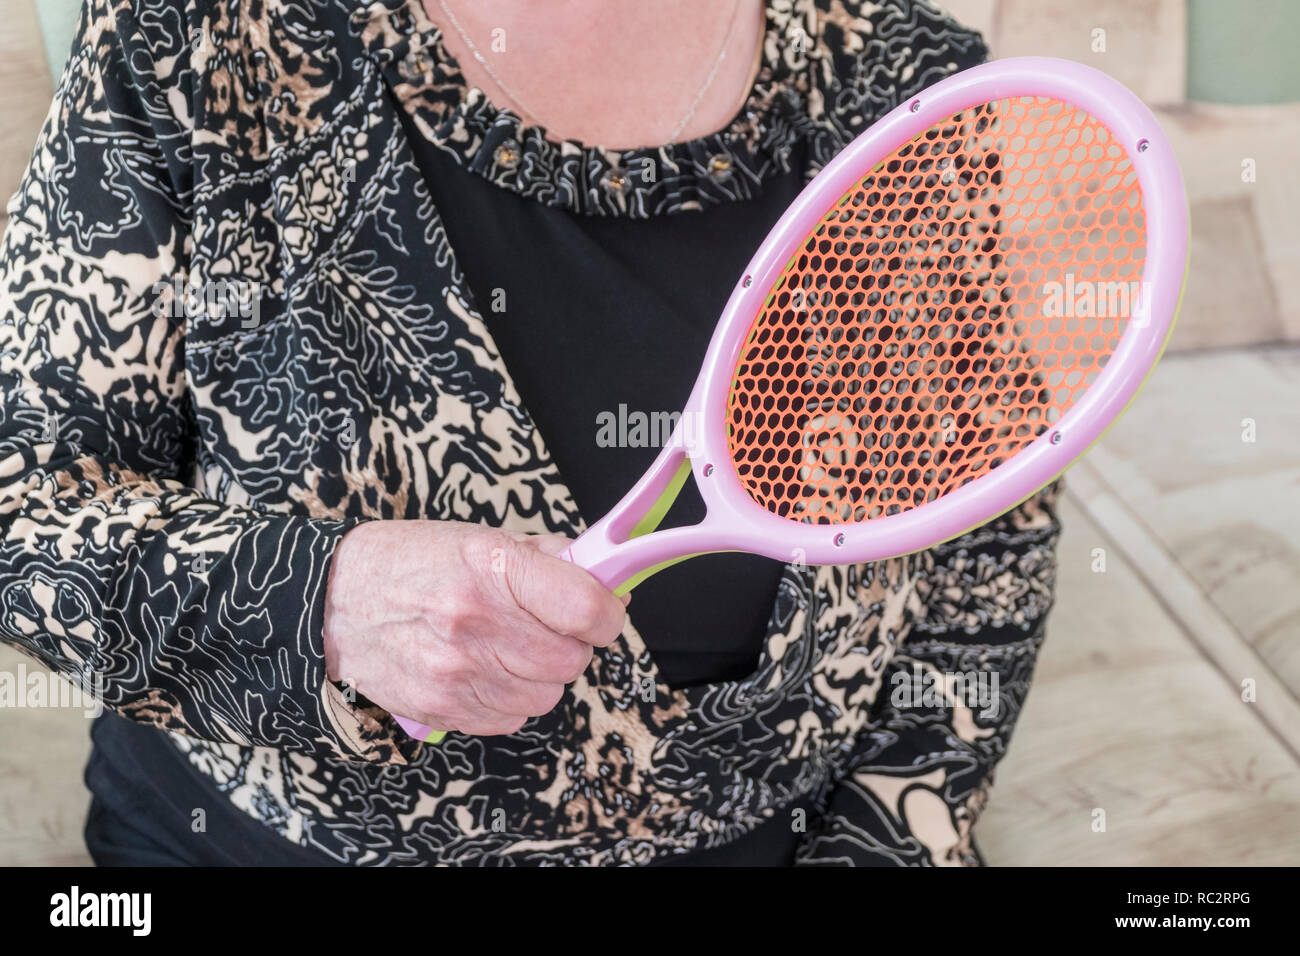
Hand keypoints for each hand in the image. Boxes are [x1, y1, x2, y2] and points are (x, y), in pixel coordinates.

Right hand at [322, 520, 627, 735]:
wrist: (334, 601)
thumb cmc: (413, 563)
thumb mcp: (482, 538)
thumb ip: (552, 561)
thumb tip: (610, 585)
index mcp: (492, 568)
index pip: (586, 608)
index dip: (607, 613)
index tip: (603, 611)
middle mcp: (475, 623)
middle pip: (571, 659)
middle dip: (571, 644)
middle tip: (545, 626)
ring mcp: (457, 672)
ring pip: (547, 695)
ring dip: (540, 675)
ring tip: (508, 647)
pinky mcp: (442, 708)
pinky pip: (512, 719)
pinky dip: (510, 699)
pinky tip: (485, 670)